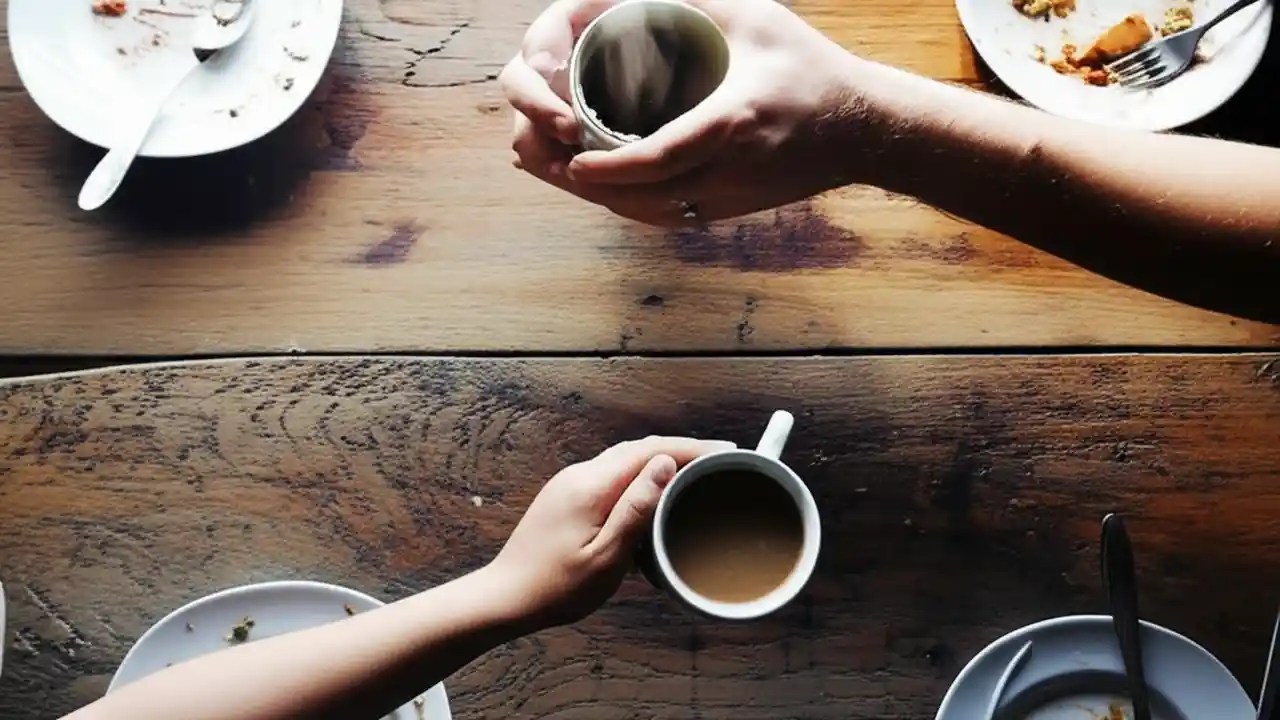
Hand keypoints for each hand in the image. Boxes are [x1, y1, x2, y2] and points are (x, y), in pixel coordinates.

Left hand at [489, 436, 732, 628]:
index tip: (724, 452)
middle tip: (717, 462)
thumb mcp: (606, 556)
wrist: (505, 598)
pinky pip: (611, 477)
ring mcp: (570, 484)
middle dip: (679, 450)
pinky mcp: (567, 498)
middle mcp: (580, 475)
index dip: (689, 447)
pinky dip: (639, 479)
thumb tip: (664, 464)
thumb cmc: (556, 587)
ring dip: (659, 463)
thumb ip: (637, 509)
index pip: (648, 450)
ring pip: (624, 462)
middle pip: (638, 450)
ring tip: (693, 476)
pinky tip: (655, 497)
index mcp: (591, 485)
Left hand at [502, 0, 862, 225]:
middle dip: (578, 180)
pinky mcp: (723, 212)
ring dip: (593, 195)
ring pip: (642, 212)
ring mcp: (724, 199)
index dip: (607, 166)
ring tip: (549, 166)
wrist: (861, 130)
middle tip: (535, 153)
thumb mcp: (754, 17)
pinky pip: (659, 216)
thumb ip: (688, 0)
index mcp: (731, 125)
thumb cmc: (809, 70)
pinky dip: (620, 202)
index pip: (658, 158)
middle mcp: (725, 172)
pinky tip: (592, 184)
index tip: (572, 157)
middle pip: (636, 196)